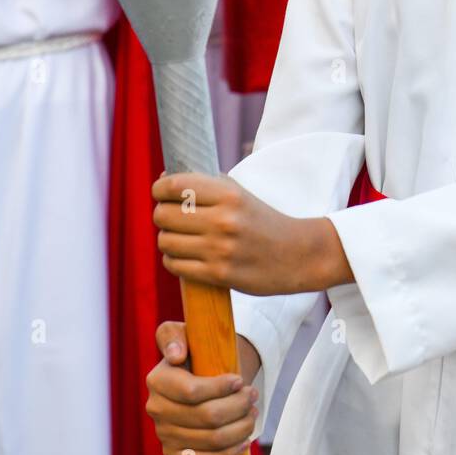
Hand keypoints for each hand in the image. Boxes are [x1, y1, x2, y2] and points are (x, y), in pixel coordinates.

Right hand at [146, 320, 259, 454]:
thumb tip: (176, 355)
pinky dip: (230, 451)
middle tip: (253, 395)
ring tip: (252, 412)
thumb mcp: (184, 333)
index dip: (221, 388)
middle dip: (238, 406)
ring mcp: (165, 435)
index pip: (192, 392)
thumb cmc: (195, 352)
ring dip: (240, 427)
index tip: (240, 380)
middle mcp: (156, 410)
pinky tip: (245, 438)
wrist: (197, 378)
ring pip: (212, 439)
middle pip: (207, 417)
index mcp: (157, 380)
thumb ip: (174, 336)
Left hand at [152, 170, 352, 293]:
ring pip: (165, 241)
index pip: (175, 186)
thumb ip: (205, 185)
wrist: (296, 254)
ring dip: (167, 239)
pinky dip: (174, 260)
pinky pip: (175, 265)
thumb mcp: (239, 194)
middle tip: (172, 217)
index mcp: (229, 194)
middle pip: (164, 214)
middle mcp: (223, 220)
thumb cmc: (262, 220)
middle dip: (162, 215)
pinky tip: (185, 256)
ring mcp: (220, 250)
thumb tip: (163, 179)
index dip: (159, 189)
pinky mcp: (218, 275)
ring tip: (180, 238)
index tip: (159, 192)